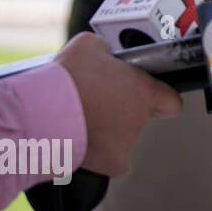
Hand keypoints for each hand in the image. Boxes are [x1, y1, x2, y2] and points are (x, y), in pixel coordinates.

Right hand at [54, 32, 182, 177]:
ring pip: (120, 139)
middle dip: (121, 112)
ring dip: (105, 131)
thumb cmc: (66, 78)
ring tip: (78, 120)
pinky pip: (110, 161)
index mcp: (145, 92)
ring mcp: (128, 144)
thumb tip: (105, 55)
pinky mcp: (112, 164)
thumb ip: (106, 51)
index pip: (171, 101)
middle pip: (139, 118)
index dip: (159, 98)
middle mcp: (141, 119)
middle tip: (96, 104)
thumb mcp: (88, 46)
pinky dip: (96, 155)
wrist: (40, 112)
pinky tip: (78, 142)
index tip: (147, 97)